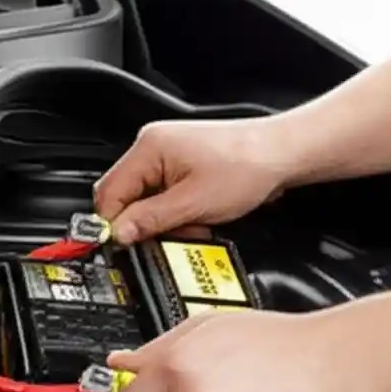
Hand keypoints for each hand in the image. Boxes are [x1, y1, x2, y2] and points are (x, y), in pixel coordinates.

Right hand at [94, 118, 295, 244]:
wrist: (282, 154)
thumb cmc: (247, 167)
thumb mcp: (193, 204)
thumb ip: (151, 220)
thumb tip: (120, 233)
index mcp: (149, 148)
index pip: (109, 193)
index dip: (115, 224)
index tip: (126, 245)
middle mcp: (153, 145)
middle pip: (125, 196)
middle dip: (145, 223)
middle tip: (169, 236)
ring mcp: (168, 153)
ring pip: (147, 199)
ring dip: (165, 220)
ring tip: (194, 223)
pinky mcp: (182, 164)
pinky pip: (165, 194)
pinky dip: (177, 212)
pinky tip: (198, 216)